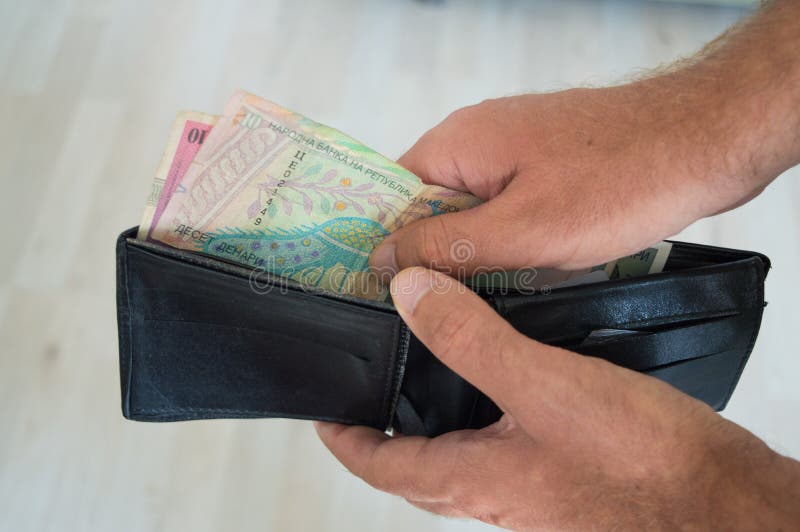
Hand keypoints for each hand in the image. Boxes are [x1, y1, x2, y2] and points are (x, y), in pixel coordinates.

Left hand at [316, 268, 799, 529]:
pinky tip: (510, 368)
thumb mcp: (541, 385)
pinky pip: (507, 439)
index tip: (323, 409)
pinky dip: (489, 405)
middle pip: (416, 463)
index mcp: (471, 480)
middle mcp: (494, 491)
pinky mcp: (567, 473)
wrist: (721, 505)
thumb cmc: (638, 462)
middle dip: (387, 427)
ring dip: (438, 414)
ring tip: (431, 360)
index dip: (343, 436)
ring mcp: (531, 486)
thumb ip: (471, 339)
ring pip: (463, 450)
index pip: (379, 464)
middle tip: (374, 380)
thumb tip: (408, 292)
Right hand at [370, 64, 796, 275]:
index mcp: (456, 144)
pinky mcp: (545, 165)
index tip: (378, 297)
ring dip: (475, 252)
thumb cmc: (619, 182)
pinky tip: (522, 274)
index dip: (382, 247)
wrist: (705, 141)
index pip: (390, 198)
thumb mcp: (522, 231)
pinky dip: (507, 242)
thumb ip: (446, 247)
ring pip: (470, 213)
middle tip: (436, 311)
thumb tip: (383, 261)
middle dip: (432, 256)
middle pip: (428, 207)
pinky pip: (505, 208)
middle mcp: (476, 140)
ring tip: (483, 296)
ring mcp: (514, 150)